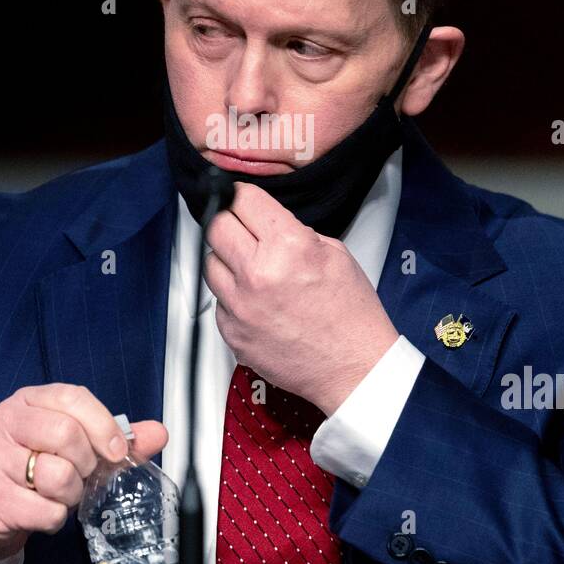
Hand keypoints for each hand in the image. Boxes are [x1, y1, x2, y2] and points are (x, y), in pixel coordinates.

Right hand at [0, 383, 167, 563]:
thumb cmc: (23, 470)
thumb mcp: (65, 445)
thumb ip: (110, 437)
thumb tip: (157, 432)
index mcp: (26, 402)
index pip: (73, 397)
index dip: (102, 424)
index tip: (116, 449)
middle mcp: (4, 424)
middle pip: (67, 434)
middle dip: (85, 463)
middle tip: (80, 474)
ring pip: (59, 475)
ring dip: (70, 494)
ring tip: (56, 493)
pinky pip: (48, 511)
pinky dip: (55, 518)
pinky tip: (40, 510)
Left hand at [204, 181, 399, 414]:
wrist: (354, 368)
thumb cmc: (351, 317)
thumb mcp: (336, 253)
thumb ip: (296, 232)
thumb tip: (267, 224)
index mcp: (288, 247)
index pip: (242, 200)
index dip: (242, 196)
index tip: (243, 199)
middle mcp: (258, 274)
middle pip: (216, 226)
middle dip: (228, 222)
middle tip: (242, 229)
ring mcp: (241, 306)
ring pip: (209, 263)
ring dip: (227, 260)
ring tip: (252, 269)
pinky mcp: (232, 333)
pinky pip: (218, 301)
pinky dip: (232, 296)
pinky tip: (256, 300)